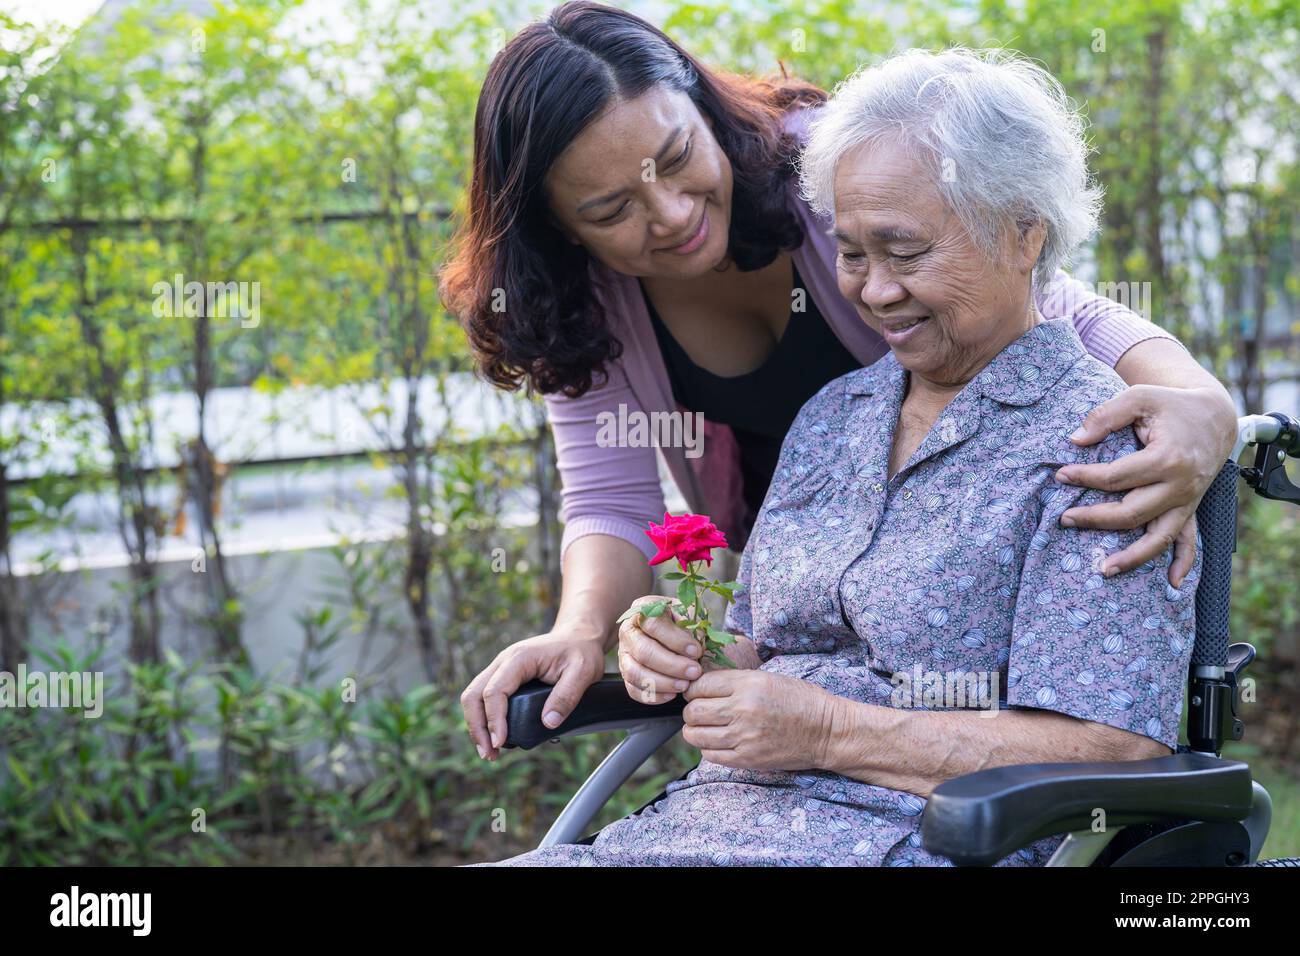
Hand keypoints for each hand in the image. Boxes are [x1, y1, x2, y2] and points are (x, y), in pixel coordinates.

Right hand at [461, 629, 606, 760]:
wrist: (578, 636)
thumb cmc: (581, 652)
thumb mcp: (583, 672)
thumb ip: (567, 696)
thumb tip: (548, 723)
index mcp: (519, 658)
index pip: (495, 691)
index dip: (494, 720)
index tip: (500, 743)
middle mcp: (503, 661)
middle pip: (473, 695)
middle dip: (477, 727)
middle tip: (488, 755)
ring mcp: (500, 668)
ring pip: (473, 696)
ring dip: (476, 725)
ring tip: (488, 752)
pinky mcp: (503, 677)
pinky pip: (483, 697)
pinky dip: (483, 718)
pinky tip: (492, 736)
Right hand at [617, 595, 704, 704]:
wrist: (670, 630)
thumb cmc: (681, 621)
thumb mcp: (689, 613)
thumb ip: (693, 624)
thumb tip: (696, 644)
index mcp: (642, 610)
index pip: (653, 624)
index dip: (676, 640)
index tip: (696, 651)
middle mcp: (628, 631)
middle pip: (643, 652)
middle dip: (672, 665)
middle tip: (694, 672)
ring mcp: (624, 654)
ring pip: (635, 673)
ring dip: (662, 682)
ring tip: (684, 685)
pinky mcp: (625, 674)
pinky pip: (633, 690)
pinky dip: (653, 696)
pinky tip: (672, 695)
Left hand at [681, 669, 838, 772]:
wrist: (826, 730)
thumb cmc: (799, 700)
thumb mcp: (766, 678)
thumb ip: (733, 681)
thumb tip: (699, 685)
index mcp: (748, 684)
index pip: (699, 685)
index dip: (693, 689)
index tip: (697, 692)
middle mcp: (743, 709)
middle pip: (693, 711)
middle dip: (691, 710)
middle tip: (699, 711)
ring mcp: (744, 736)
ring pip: (696, 735)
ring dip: (695, 731)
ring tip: (705, 727)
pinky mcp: (748, 759)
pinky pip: (710, 755)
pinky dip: (708, 748)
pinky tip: (719, 741)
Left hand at [1055, 384, 1234, 586]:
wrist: (1214, 416)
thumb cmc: (1172, 405)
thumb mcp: (1140, 397)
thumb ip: (1106, 415)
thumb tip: (1075, 440)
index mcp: (1167, 458)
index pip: (1116, 478)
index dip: (1084, 478)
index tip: (1060, 476)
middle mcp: (1180, 485)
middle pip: (1131, 513)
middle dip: (1094, 519)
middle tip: (1063, 519)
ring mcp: (1188, 501)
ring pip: (1159, 537)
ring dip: (1133, 557)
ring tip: (1103, 569)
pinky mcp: (1191, 508)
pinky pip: (1190, 541)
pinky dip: (1183, 563)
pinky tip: (1171, 582)